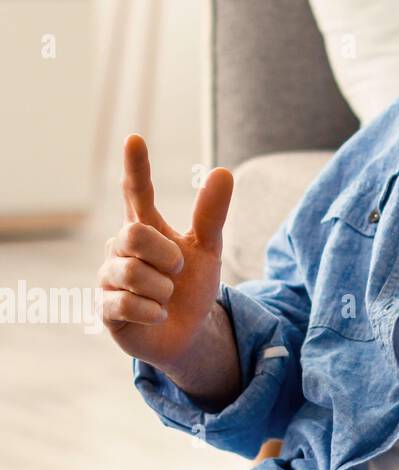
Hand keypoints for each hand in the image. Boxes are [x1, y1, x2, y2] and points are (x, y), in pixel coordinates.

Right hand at [98, 134, 232, 372]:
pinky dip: (153, 311)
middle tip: (177, 270)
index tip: (135, 138)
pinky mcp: (104, 309)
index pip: (137, 192)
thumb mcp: (208, 248)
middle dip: (166, 255)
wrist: (189, 331)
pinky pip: (126, 304)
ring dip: (162, 288)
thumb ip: (211, 213)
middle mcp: (120, 247)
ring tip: (166, 296)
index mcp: (146, 227)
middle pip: (134, 235)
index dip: (136, 167)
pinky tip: (158, 314)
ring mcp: (108, 277)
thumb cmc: (192, 284)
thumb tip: (223, 171)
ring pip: (132, 273)